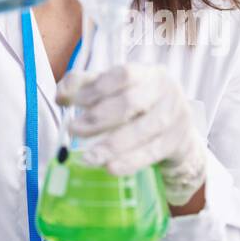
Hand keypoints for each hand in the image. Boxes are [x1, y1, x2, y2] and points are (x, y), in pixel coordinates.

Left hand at [57, 63, 206, 207]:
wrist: (177, 132)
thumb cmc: (139, 108)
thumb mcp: (114, 91)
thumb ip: (85, 87)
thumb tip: (61, 96)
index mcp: (147, 72)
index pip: (123, 74)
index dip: (97, 88)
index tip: (73, 102)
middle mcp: (165, 90)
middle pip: (131, 103)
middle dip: (99, 118)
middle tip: (74, 130)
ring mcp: (175, 115)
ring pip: (142, 130)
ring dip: (111, 145)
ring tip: (87, 157)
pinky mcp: (178, 141)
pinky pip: (151, 153)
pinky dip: (129, 162)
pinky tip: (109, 167)